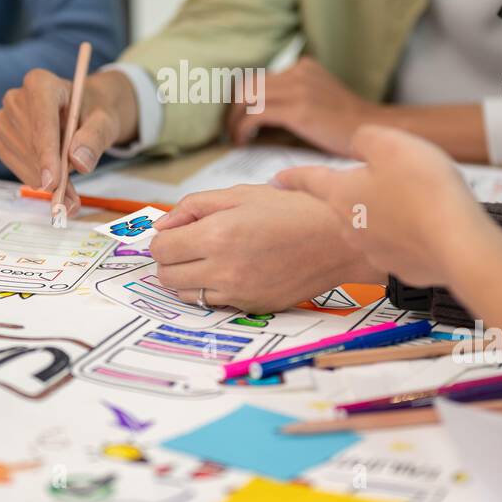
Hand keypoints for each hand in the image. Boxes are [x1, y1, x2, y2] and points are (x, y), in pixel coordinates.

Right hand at [0, 69, 138, 213]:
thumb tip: (80, 163)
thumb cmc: (93, 112)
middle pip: (30, 143)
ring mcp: (4, 119)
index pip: (41, 120)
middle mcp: (16, 98)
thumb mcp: (105, 122)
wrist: (83, 112)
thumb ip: (95, 138)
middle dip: (51, 174)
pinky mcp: (1, 139)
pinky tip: (52, 182)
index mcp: (41, 83)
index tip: (53, 183)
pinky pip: (13, 165)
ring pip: (20, 157)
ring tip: (68, 194)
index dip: (46, 153)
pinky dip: (33, 179)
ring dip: (44, 181)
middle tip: (71, 201)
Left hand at [147, 184, 382, 312]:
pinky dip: (214, 289)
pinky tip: (234, 270)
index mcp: (217, 236)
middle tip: (190, 245)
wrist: (340, 239)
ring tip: (213, 258)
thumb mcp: (241, 194)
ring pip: (187, 295)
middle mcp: (224, 270)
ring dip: (189, 278)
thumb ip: (194, 206)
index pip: (161, 249)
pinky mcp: (252, 307)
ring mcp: (239, 293)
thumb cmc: (293, 210)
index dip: (164, 239)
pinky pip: (216, 304)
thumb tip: (162, 225)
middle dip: (171, 260)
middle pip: (167, 277)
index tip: (176, 233)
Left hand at [225, 57, 379, 155]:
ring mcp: (299, 88)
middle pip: (247, 84)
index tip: (235, 119)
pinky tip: (244, 141)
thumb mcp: (318, 102)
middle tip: (229, 132)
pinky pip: (255, 114)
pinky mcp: (299, 109)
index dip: (241, 100)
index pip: (258, 78)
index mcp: (303, 68)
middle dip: (232, 109)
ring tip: (235, 139)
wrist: (376, 132)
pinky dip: (243, 128)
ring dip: (234, 120)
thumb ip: (291, 101)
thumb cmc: (347, 128)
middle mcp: (299, 72)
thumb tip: (254, 118)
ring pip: (247, 97)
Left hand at [274, 125, 489, 287]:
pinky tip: (433, 226)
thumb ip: (365, 138)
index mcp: (341, 194)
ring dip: (391, 212)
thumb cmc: (424, 189)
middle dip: (365, 191)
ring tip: (420, 201)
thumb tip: (358, 145)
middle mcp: (351, 228)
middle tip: (397, 179)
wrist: (460, 244)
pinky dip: (413, 234)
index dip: (293, 176)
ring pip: (376, 224)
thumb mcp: (390, 143)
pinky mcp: (402, 267)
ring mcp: (376, 251)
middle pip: (349, 202)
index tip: (275, 180)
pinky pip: (403, 245)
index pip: (308, 180)